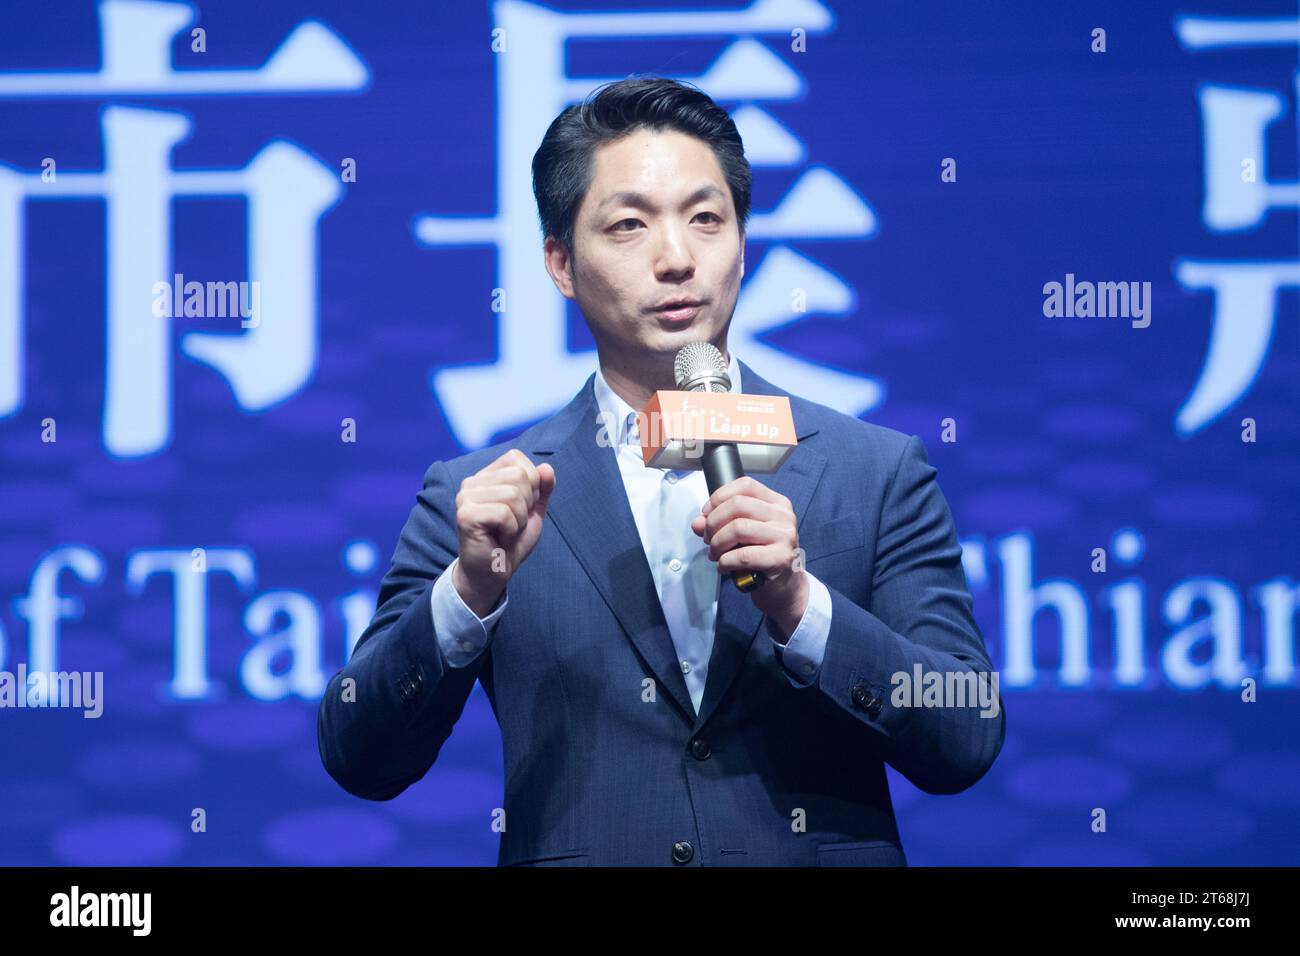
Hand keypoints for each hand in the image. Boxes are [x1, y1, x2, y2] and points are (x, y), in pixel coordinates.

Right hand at [453, 449, 554, 615]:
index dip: (531, 484)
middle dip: (527, 504)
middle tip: (513, 523)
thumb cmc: (511, 541)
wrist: (494, 572)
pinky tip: (500, 538)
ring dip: (519, 520)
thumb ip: (542, 488)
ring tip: (507, 532)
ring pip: (513, 494)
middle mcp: (472, 482)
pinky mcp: (466, 515)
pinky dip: (511, 530)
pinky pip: (504, 513)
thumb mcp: (533, 511)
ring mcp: (465, 497)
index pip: (516, 458)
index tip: (520, 508)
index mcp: (486, 476)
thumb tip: (547, 468)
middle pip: (519, 475)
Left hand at [690, 476, 808, 635]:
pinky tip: (724, 566)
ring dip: (717, 543)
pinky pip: (743, 555)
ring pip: (738, 528)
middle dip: (714, 522)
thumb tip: (697, 523)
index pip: (745, 485)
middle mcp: (784, 516)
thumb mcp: (742, 535)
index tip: (706, 514)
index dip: (719, 497)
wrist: (784, 587)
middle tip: (707, 539)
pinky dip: (725, 561)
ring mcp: (785, 536)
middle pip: (738, 505)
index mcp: (776, 503)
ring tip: (714, 553)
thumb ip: (719, 524)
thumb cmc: (762, 556)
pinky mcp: (781, 558)